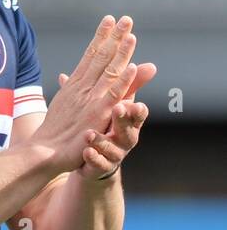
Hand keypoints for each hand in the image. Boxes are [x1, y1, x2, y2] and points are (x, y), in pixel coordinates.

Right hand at [30, 15, 140, 174]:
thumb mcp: (64, 104)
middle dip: (114, 36)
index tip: (109, 19)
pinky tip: (132, 68)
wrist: (44, 150)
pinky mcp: (98, 114)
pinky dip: (122, 80)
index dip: (101, 36)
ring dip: (120, 52)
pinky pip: (113, 94)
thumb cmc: (56, 130)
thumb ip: (70, 91)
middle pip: (101, 57)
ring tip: (130, 35)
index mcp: (75, 84)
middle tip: (125, 18)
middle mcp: (82, 87)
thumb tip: (65, 74)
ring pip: (108, 71)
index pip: (90, 54)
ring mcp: (90, 99)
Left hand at [56, 62, 155, 180]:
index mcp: (128, 123)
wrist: (92, 156)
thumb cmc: (107, 124)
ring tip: (89, 134)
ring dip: (102, 140)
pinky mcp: (101, 165)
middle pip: (128, 131)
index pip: (137, 115)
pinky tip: (86, 151)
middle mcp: (125, 138)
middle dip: (123, 120)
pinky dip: (93, 157)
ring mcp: (114, 153)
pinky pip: (99, 163)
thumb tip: (144, 64)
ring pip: (112, 149)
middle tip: (117, 108)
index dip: (138, 110)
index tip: (136, 103)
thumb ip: (125, 87)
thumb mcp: (114, 106)